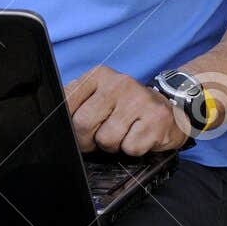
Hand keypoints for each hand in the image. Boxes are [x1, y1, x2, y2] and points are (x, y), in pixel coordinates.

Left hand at [64, 66, 187, 155]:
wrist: (172, 109)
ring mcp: (139, 99)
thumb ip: (76, 103)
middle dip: (89, 140)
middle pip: (83, 124)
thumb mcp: (100, 97)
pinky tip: (140, 135)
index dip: (69, 124)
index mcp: (99, 76)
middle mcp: (119, 83)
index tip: (80, 128)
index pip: (67, 104)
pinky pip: (130, 148)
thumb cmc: (128, 108)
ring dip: (114, 145)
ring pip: (106, 140)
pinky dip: (134, 149)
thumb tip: (54, 122)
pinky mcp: (156, 118)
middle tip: (102, 135)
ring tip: (125, 133)